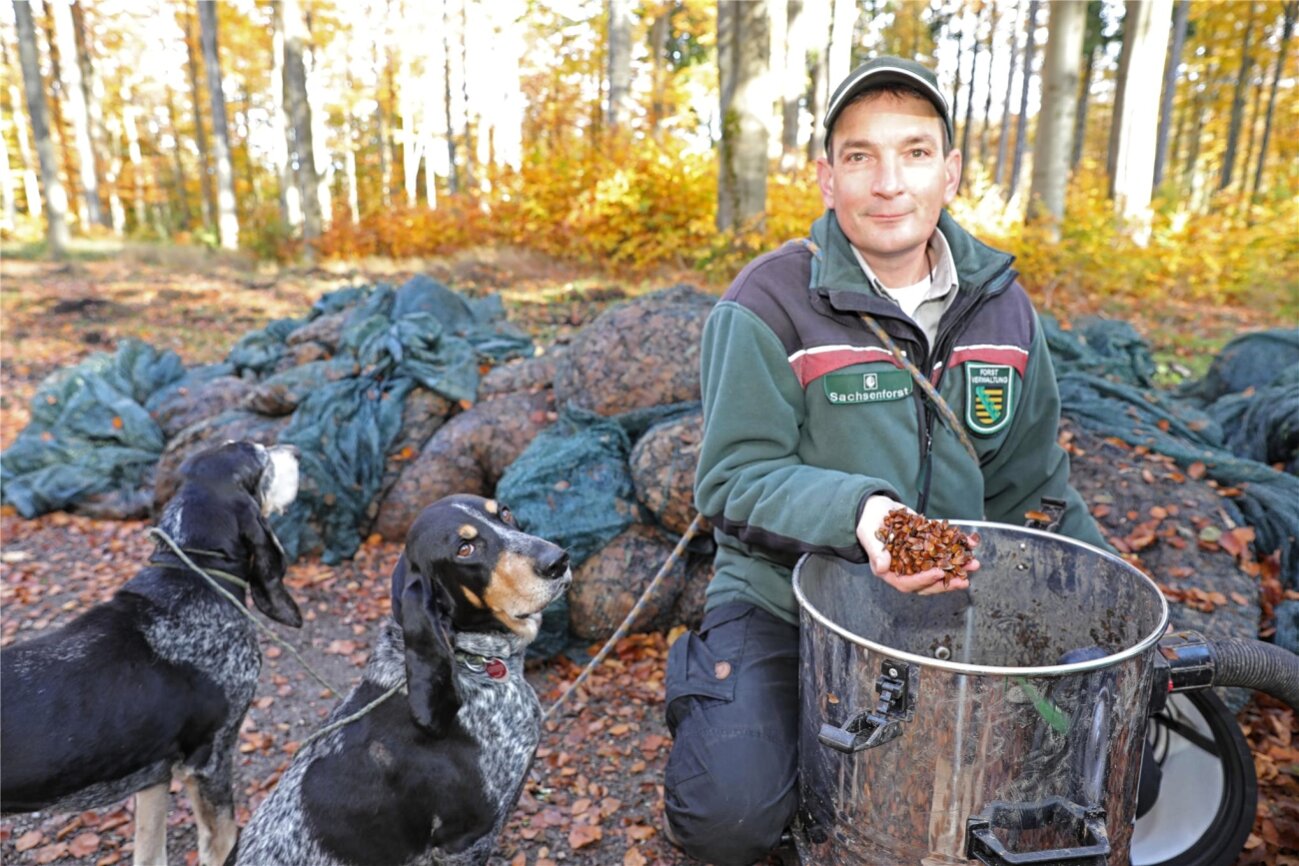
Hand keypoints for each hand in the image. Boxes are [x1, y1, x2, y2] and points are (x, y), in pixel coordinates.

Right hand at [855, 495, 978, 594]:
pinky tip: (971, 543)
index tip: (939, 573)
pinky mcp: (928, 546)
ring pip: (941, 567)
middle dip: (949, 581)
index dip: (925, 580)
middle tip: (965, 579)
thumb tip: (883, 568)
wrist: (874, 507)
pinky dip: (958, 546)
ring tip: (974, 564)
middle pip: (930, 581)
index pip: (909, 583)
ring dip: (959, 567)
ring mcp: (920, 558)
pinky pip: (945, 549)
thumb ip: (876, 553)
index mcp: (891, 572)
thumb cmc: (867, 522)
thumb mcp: (869, 536)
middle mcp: (907, 569)